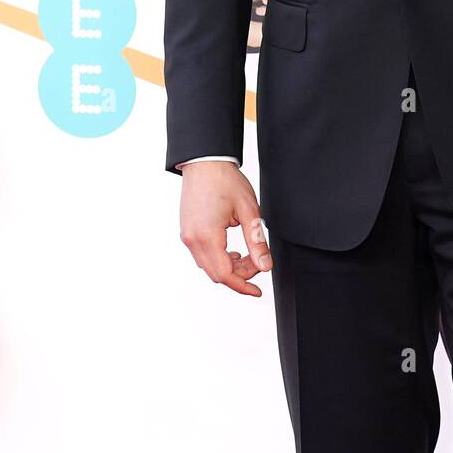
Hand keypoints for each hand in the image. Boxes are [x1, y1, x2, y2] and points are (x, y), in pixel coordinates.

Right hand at [179, 161, 272, 295]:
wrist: (205, 162)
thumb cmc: (225, 180)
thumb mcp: (248, 210)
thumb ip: (257, 241)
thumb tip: (265, 266)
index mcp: (207, 236)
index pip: (225, 274)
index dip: (243, 285)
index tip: (257, 291)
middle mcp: (192, 239)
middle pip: (216, 274)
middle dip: (239, 275)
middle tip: (258, 264)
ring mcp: (186, 236)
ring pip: (208, 266)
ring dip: (228, 268)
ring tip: (247, 257)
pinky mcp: (186, 231)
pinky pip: (201, 255)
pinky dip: (217, 259)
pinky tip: (232, 251)